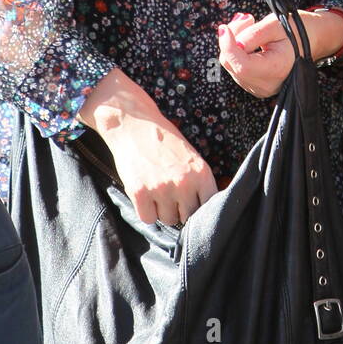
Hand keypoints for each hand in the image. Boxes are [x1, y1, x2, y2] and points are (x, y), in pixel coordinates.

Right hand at [78, 67, 217, 227]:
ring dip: (163, 211)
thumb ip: (198, 182)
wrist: (134, 123)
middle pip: (188, 216)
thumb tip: (201, 210)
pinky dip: (146, 212)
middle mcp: (184, 183)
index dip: (199, 206)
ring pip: (169, 220)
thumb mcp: (191, 156)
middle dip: (181, 209)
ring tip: (157, 192)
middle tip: (172, 195)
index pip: (209, 205)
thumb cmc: (163, 140)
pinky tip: (146, 196)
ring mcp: (161, 189)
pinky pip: (148, 219)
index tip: (192, 203)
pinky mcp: (139, 193)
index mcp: (201, 172)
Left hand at [217, 9, 342, 98]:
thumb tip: (231, 43)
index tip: (224, 27)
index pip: (241, 65)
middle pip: (232, 64)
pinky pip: (236, 68)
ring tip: (250, 24)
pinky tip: (249, 38)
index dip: (228, 45)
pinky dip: (237, 51)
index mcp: (276, 70)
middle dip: (231, 39)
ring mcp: (260, 88)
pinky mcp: (255, 85)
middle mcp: (267, 85)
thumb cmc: (298, 30)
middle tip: (246, 19)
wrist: (313, 40)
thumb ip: (252, 35)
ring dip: (234, 43)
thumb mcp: (275, 25)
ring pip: (231, 65)